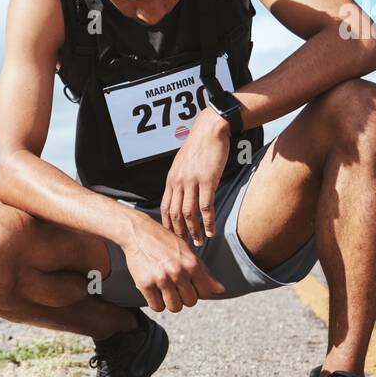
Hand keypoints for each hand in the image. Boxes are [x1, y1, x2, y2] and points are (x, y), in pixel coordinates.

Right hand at [120, 213, 224, 312]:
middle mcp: (178, 272)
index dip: (198, 292)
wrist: (138, 233)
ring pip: (175, 307)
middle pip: (190, 302)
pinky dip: (156, 303)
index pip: (205, 293)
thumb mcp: (188, 253)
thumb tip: (221, 290)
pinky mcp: (145, 284)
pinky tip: (155, 292)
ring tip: (166, 291)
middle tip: (176, 287)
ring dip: (171, 302)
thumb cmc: (166, 242)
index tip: (189, 286)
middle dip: (184, 297)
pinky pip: (157, 307)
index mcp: (191, 264)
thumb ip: (204, 272)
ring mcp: (161, 279)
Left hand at [161, 106, 230, 245]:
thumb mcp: (182, 164)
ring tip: (199, 243)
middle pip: (174, 214)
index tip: (171, 238)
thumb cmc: (199, 146)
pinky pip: (206, 206)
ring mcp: (192, 182)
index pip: (164, 208)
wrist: (210, 130)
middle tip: (184, 246)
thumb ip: (180, 180)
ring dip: (194, 231)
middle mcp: (178, 182)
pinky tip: (211, 231)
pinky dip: (208, 222)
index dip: (167, 225)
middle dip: (179, 233)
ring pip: (188, 213)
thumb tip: (181, 195)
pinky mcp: (207, 180)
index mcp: (171, 180)